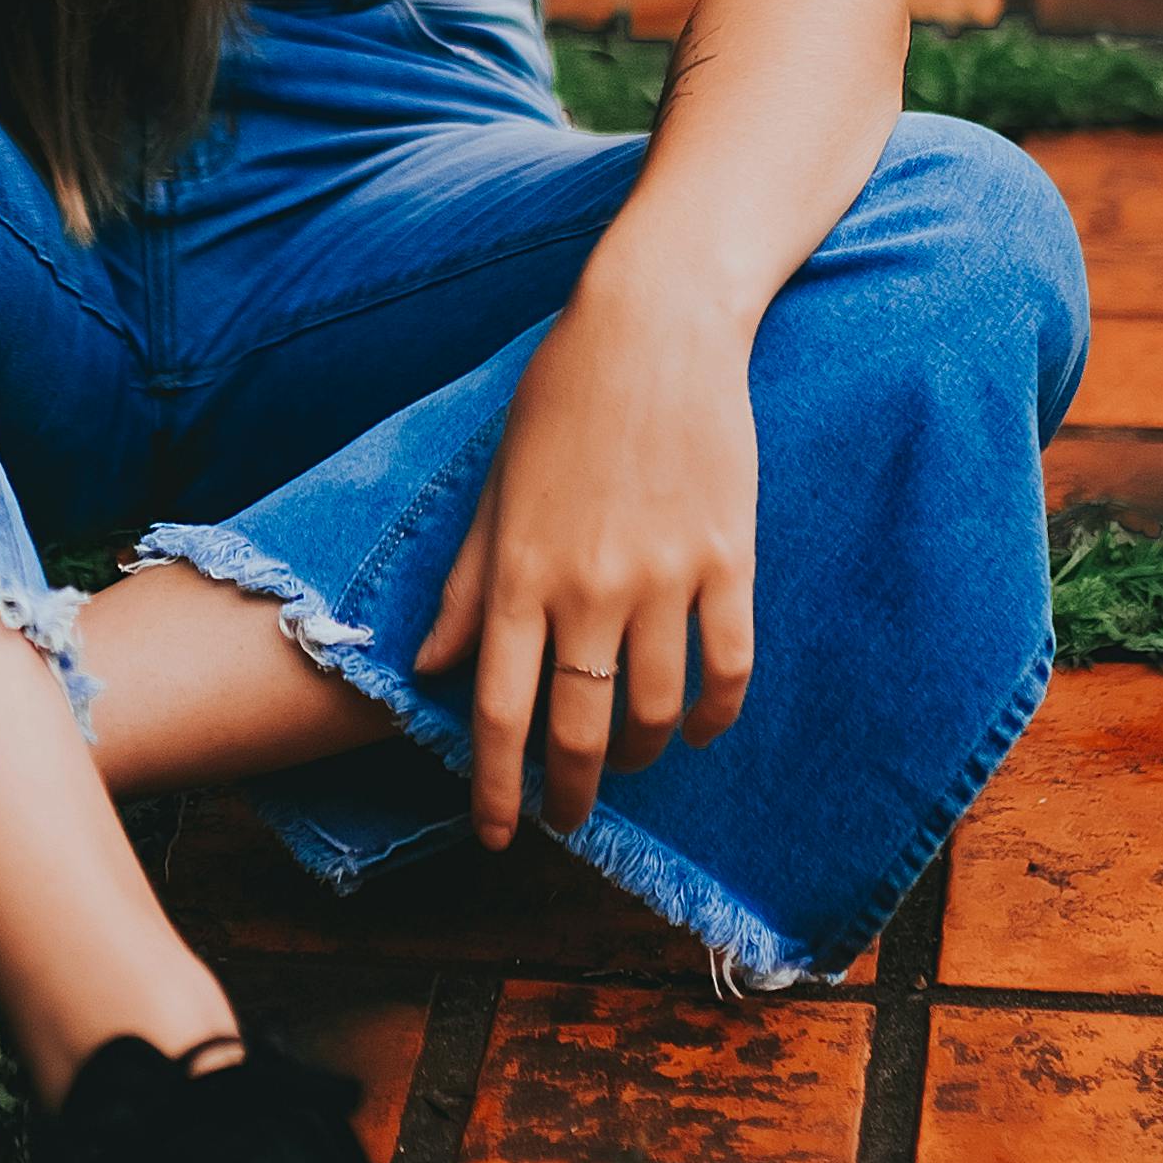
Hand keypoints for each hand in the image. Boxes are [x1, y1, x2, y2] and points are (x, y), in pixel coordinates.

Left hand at [415, 264, 755, 849]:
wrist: (654, 328)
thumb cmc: (560, 399)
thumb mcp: (495, 488)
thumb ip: (468, 585)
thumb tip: (433, 668)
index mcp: (519, 572)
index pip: (500, 712)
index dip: (495, 788)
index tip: (497, 835)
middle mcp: (588, 587)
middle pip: (580, 729)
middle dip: (571, 791)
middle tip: (568, 816)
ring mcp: (664, 576)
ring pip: (657, 710)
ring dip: (642, 754)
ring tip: (631, 760)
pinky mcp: (727, 558)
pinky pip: (728, 666)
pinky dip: (715, 713)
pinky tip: (699, 728)